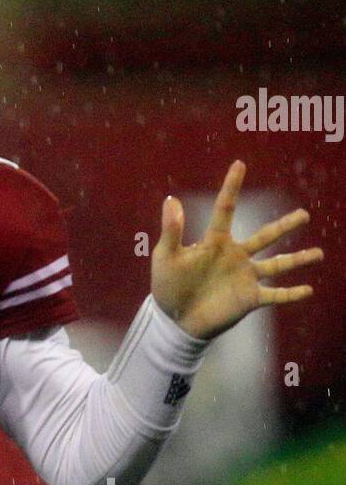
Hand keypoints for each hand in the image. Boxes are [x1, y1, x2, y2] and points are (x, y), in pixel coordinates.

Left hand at [151, 160, 322, 340]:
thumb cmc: (168, 286)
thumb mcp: (166, 256)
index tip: (239, 164)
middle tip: (304, 214)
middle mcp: (235, 256)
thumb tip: (171, 199)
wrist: (174, 319)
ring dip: (298, 260)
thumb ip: (172, 230)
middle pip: (266, 236)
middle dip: (286, 225)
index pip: (226, 208)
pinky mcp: (249, 298)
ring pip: (278, 265)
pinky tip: (308, 290)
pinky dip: (291, 294)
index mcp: (215, 242)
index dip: (232, 186)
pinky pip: (275, 295)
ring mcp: (245, 277)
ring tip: (319, 254)